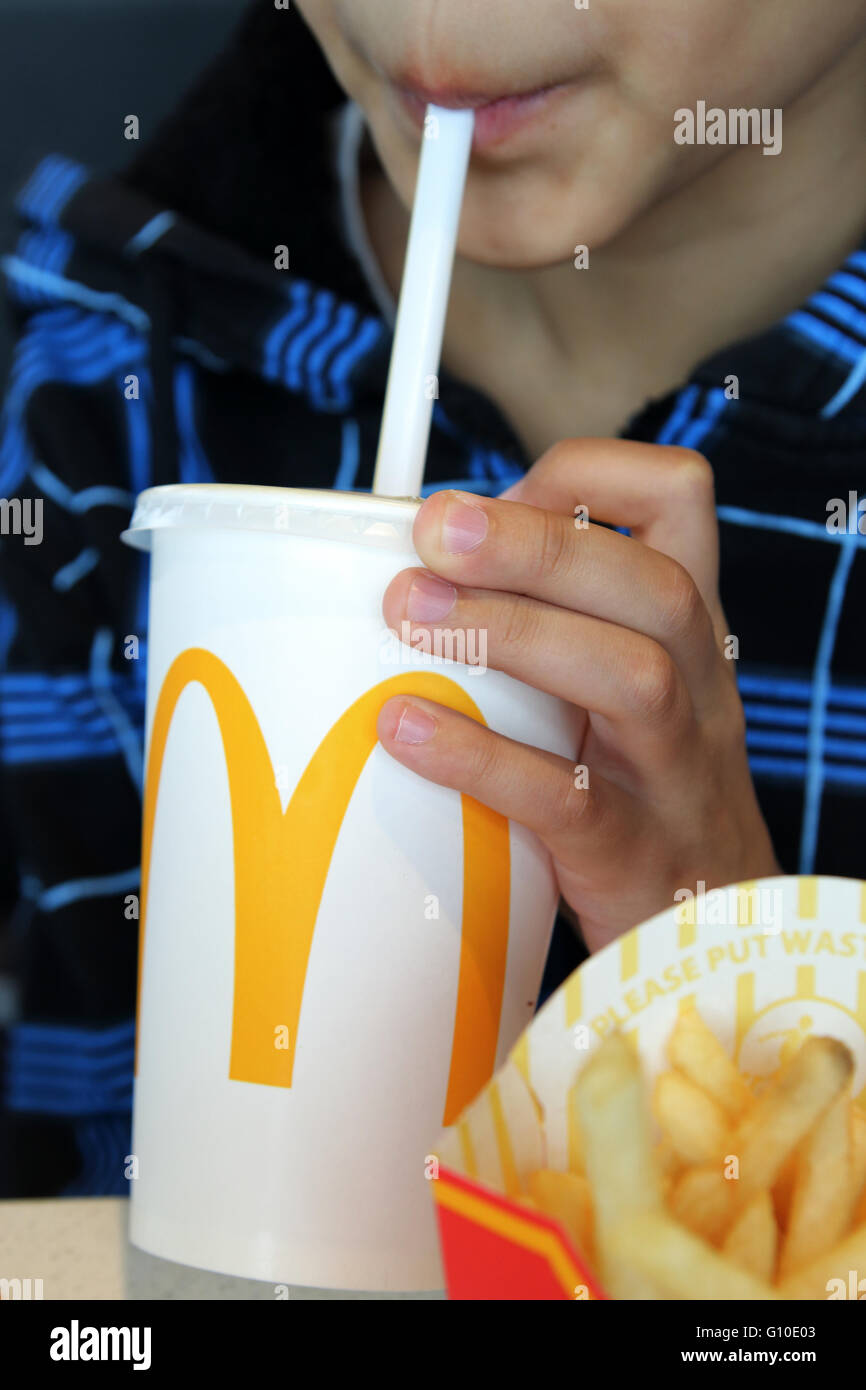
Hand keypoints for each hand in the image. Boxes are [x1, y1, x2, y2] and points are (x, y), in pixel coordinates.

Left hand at [377, 439, 778, 952]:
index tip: (489, 498)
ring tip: (410, 611)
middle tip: (431, 530)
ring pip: (630, 678)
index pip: (681, 502)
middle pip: (654, 586)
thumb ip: (556, 624)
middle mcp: (697, 686)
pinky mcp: (631, 855)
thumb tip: (421, 569)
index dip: (588, 473)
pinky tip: (405, 728)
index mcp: (686, 628)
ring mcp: (673, 773)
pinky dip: (482, 757)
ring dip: (514, 631)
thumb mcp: (623, 690)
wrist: (712, 931)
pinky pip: (567, 800)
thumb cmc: (636, 788)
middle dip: (538, 542)